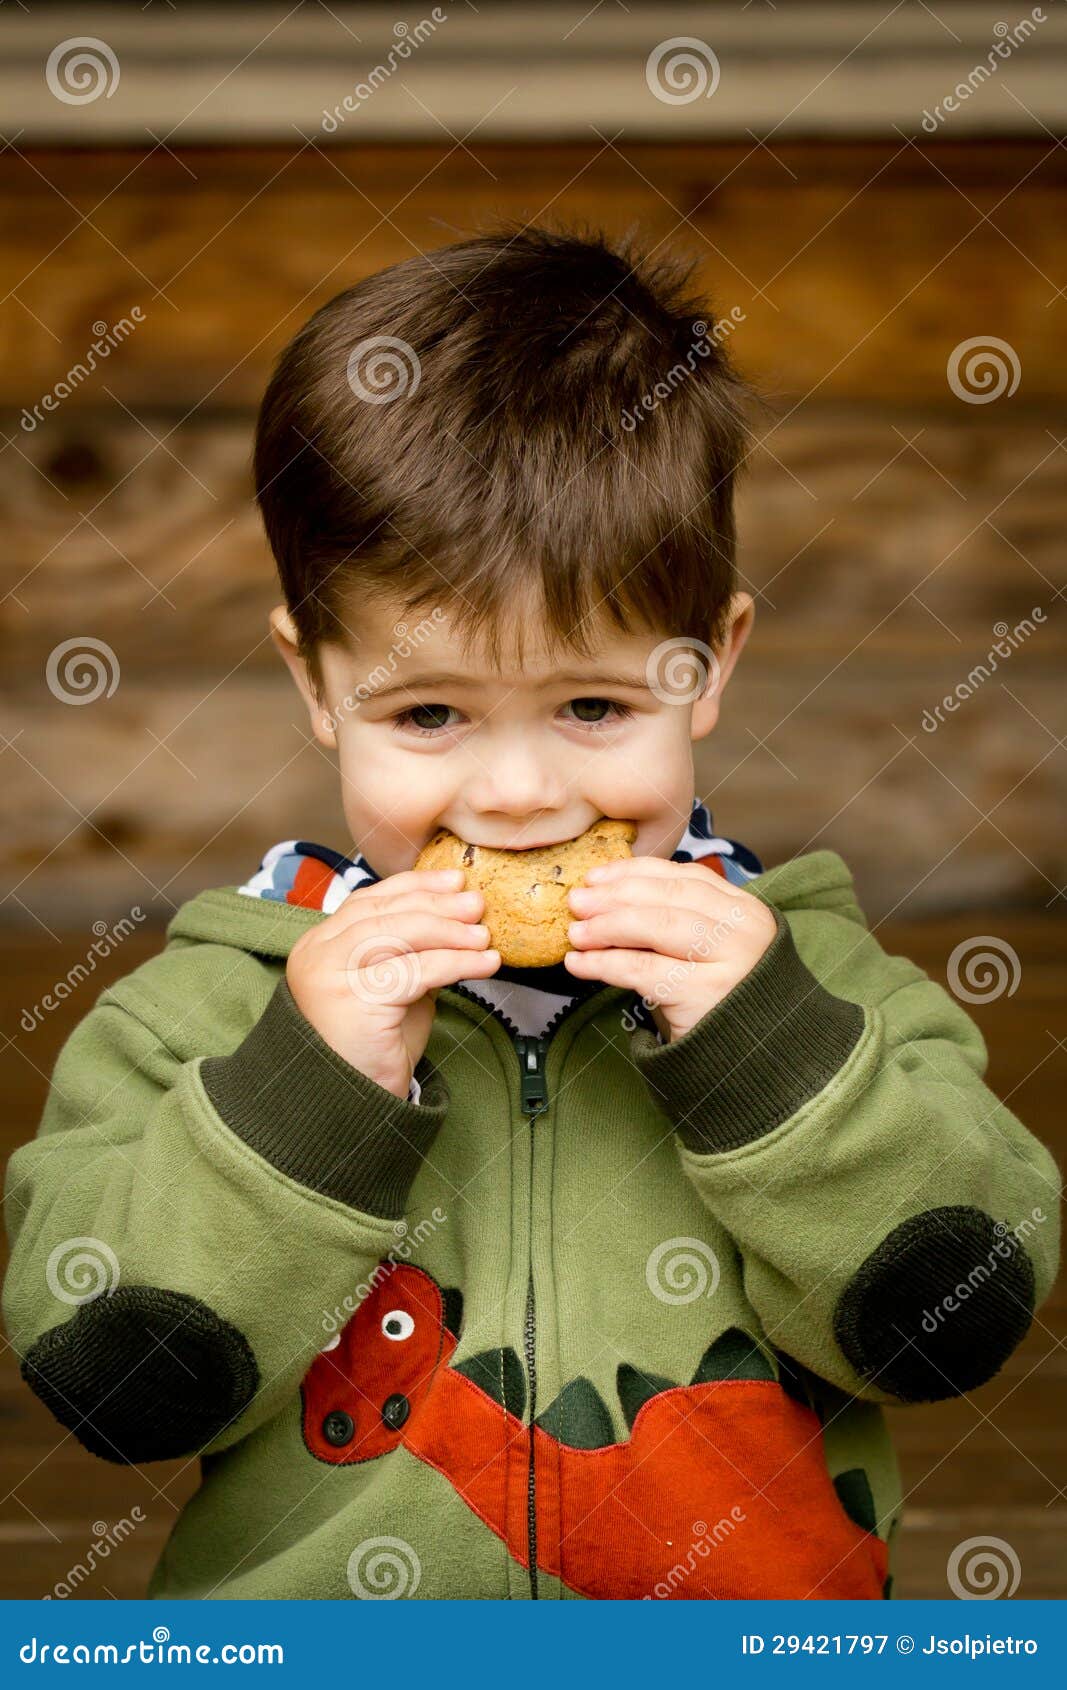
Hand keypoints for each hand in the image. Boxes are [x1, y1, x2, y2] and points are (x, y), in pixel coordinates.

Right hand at [286, 867, 498, 1099]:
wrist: (349, 1104)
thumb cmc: (372, 1047)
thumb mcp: (392, 987)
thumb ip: (410, 953)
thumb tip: (459, 921)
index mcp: (320, 944)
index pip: (370, 900)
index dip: (415, 886)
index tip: (454, 881)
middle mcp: (318, 953)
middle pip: (385, 912)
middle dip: (437, 904)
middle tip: (477, 904)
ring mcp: (330, 975)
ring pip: (398, 935)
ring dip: (450, 932)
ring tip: (484, 936)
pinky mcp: (353, 1000)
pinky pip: (414, 970)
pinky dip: (456, 963)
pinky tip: (484, 963)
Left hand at [563, 856, 777, 1043]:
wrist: (750, 1059)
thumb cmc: (723, 1002)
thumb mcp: (712, 952)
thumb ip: (679, 921)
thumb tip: (606, 897)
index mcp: (744, 911)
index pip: (684, 877)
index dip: (635, 872)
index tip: (597, 876)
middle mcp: (741, 930)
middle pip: (668, 897)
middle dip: (615, 895)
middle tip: (577, 901)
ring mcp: (728, 961)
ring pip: (656, 927)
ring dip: (606, 926)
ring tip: (576, 932)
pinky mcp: (704, 994)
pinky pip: (642, 969)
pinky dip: (604, 963)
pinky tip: (580, 963)